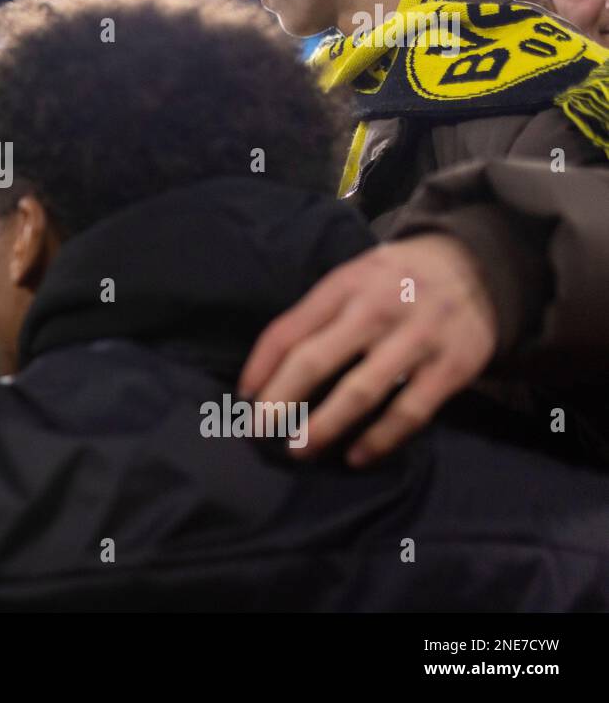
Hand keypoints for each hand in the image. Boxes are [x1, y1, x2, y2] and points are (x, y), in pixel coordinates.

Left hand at [239, 234, 498, 466]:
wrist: (475, 265)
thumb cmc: (393, 281)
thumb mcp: (352, 280)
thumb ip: (316, 315)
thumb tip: (269, 370)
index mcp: (343, 286)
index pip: (289, 330)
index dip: (261, 367)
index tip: (245, 398)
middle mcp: (377, 309)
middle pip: (315, 361)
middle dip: (281, 400)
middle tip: (259, 431)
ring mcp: (416, 338)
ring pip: (360, 391)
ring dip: (323, 426)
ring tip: (298, 449)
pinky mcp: (452, 367)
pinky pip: (409, 411)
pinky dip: (380, 439)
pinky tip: (355, 456)